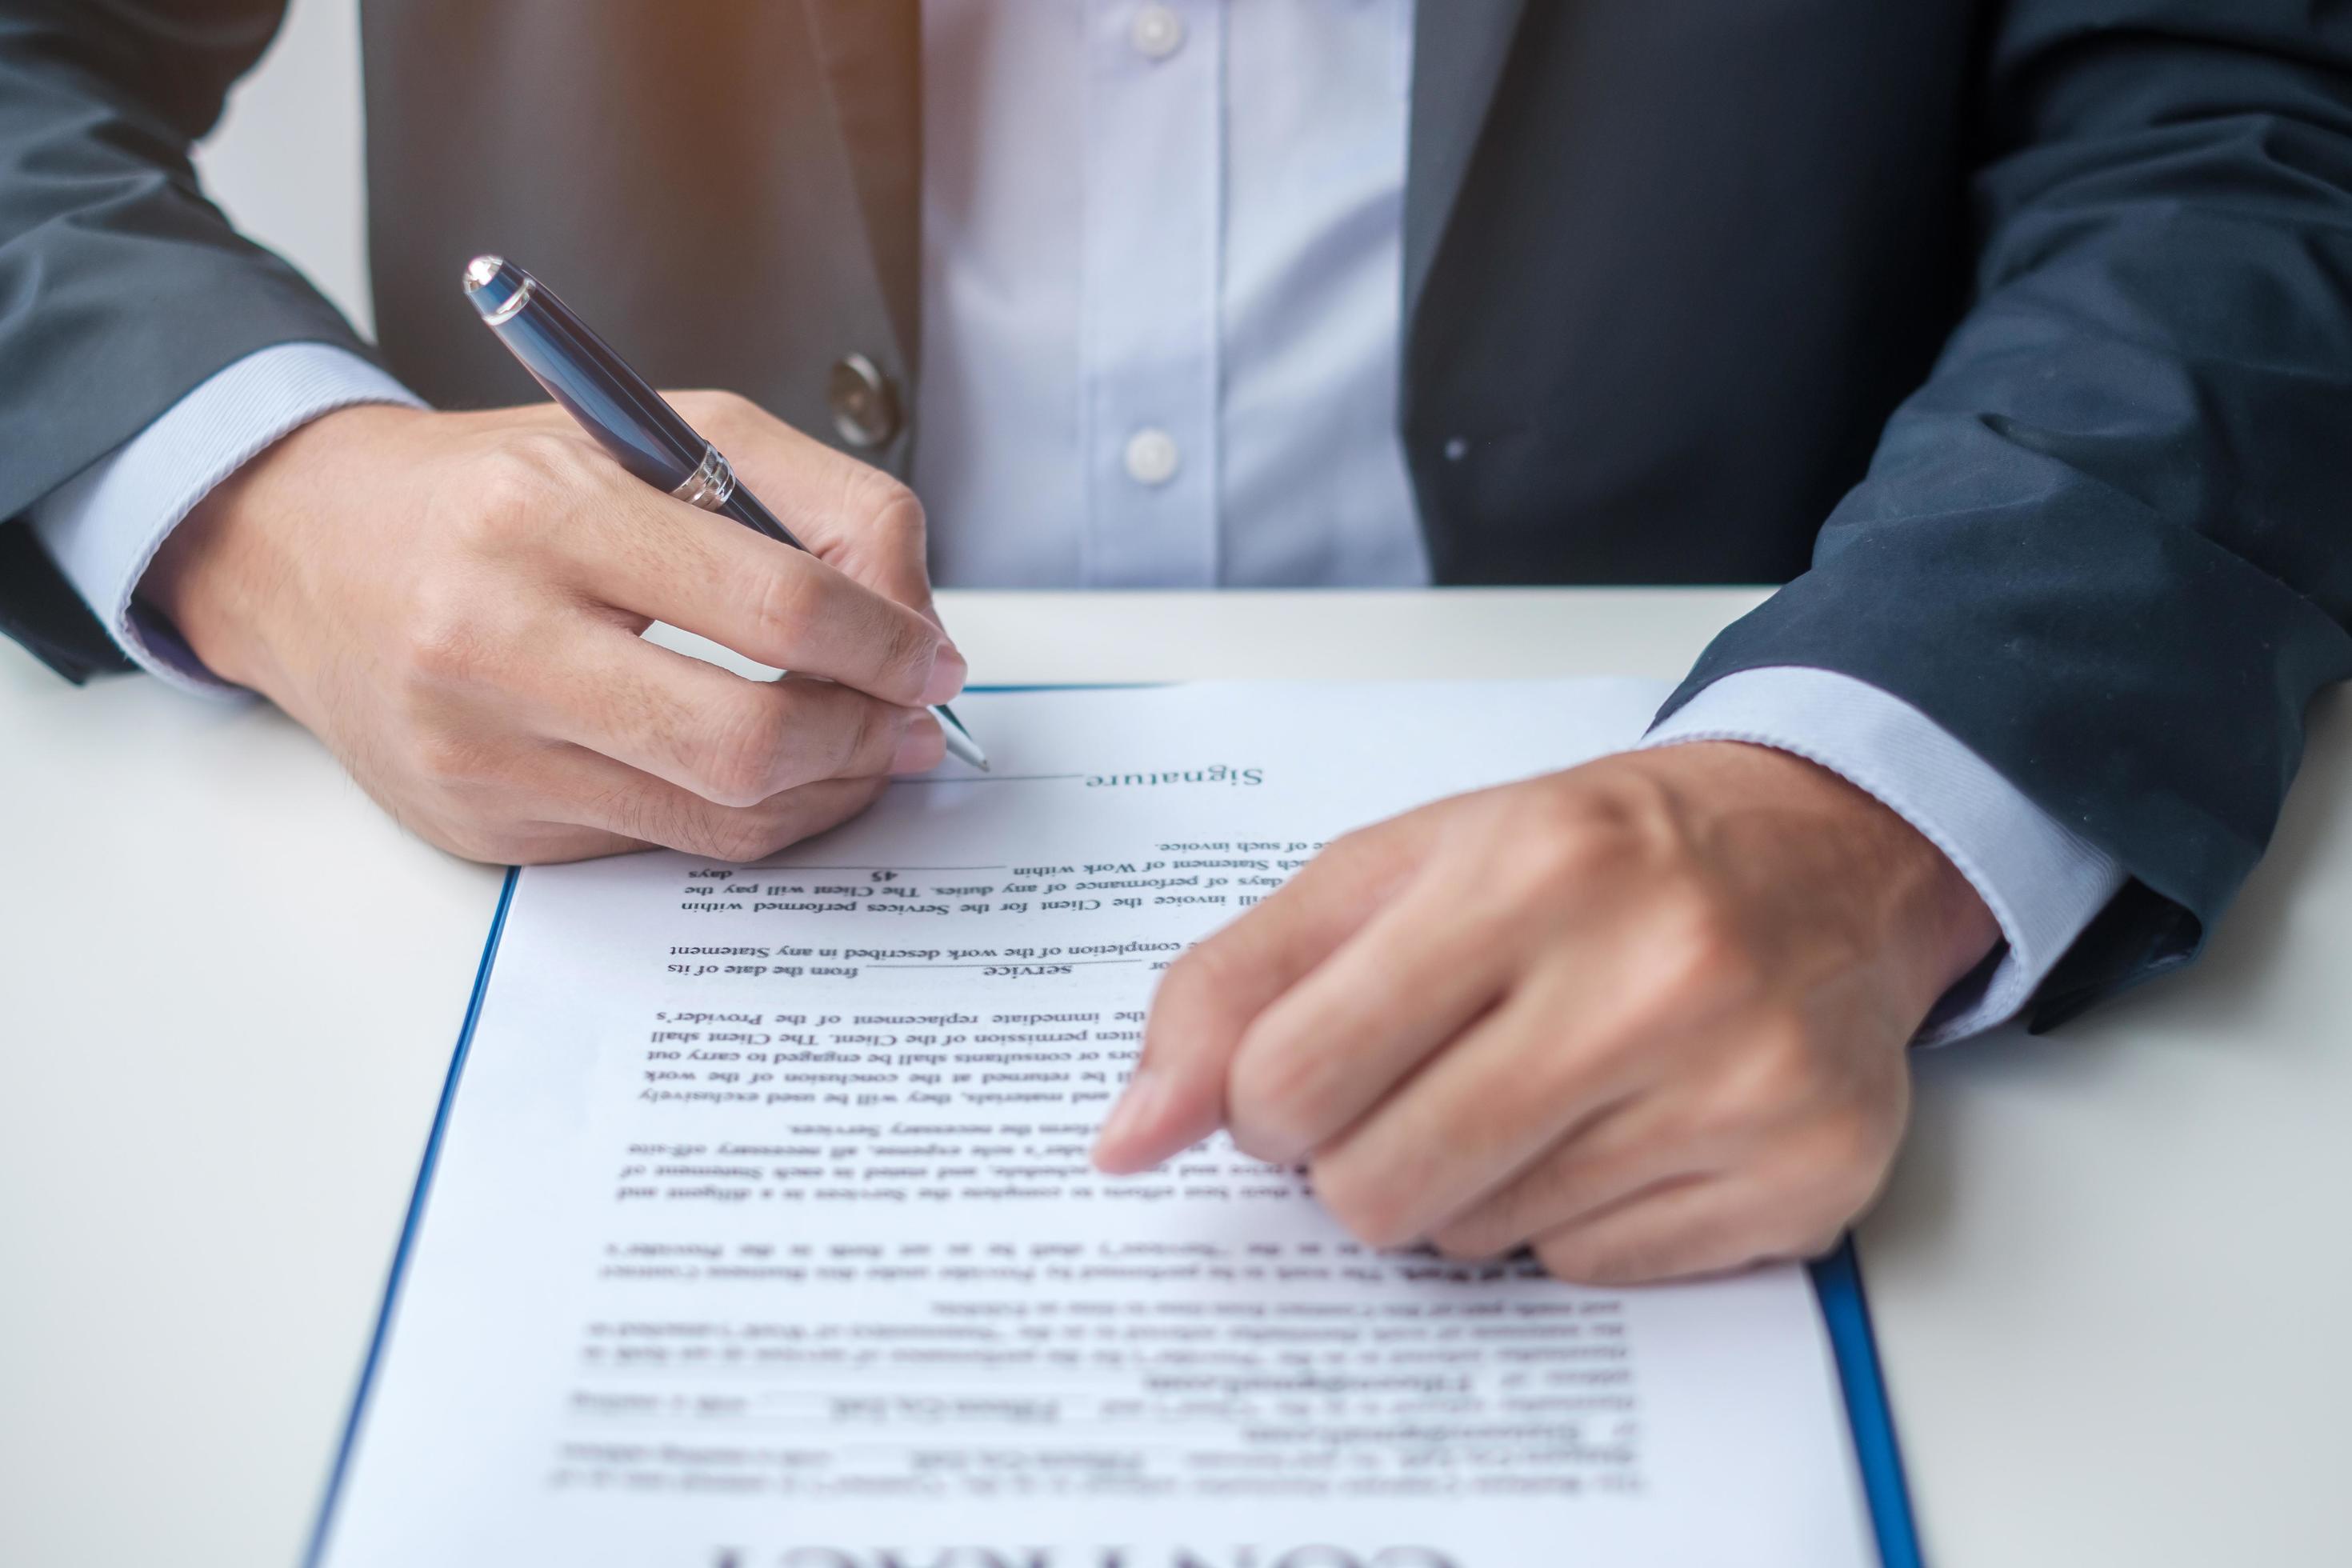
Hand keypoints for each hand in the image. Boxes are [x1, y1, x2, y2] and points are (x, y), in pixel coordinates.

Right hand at [143, 393, 961, 864]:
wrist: (308, 553)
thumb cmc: (501, 489)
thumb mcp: (659, 433)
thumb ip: (816, 500)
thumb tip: (915, 626)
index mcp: (543, 511)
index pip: (776, 605)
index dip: (887, 644)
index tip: (930, 659)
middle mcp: (495, 638)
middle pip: (749, 742)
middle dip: (864, 739)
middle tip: (908, 720)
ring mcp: (483, 751)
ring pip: (719, 818)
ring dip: (827, 789)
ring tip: (864, 745)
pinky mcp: (486, 827)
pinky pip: (665, 845)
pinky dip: (745, 815)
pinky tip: (773, 773)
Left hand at [1092, 742, 2000, 1283]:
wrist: (1822, 853)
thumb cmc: (1586, 858)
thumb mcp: (1395, 866)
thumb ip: (1236, 986)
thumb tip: (1124, 1140)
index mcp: (1526, 871)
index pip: (1291, 1078)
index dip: (1264, 1102)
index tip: (1302, 1074)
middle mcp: (1649, 977)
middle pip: (1375, 1188)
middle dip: (1358, 1155)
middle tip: (1416, 1083)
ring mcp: (1740, 1088)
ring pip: (1477, 1243)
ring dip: (1467, 1184)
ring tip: (1533, 1084)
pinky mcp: (1804, 1179)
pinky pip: (1587, 1273)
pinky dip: (1572, 1217)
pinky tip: (1620, 1123)